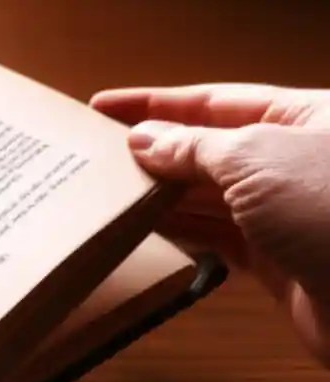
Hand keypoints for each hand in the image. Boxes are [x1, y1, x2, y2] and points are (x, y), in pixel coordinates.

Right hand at [90, 83, 329, 365]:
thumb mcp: (254, 158)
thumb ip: (194, 147)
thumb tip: (146, 141)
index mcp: (304, 117)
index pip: (217, 100)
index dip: (156, 103)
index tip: (103, 106)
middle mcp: (297, 161)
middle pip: (211, 148)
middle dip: (155, 151)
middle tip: (96, 156)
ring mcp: (288, 214)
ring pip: (211, 198)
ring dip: (161, 196)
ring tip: (108, 193)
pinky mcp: (280, 262)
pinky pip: (219, 242)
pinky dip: (182, 237)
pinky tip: (146, 233)